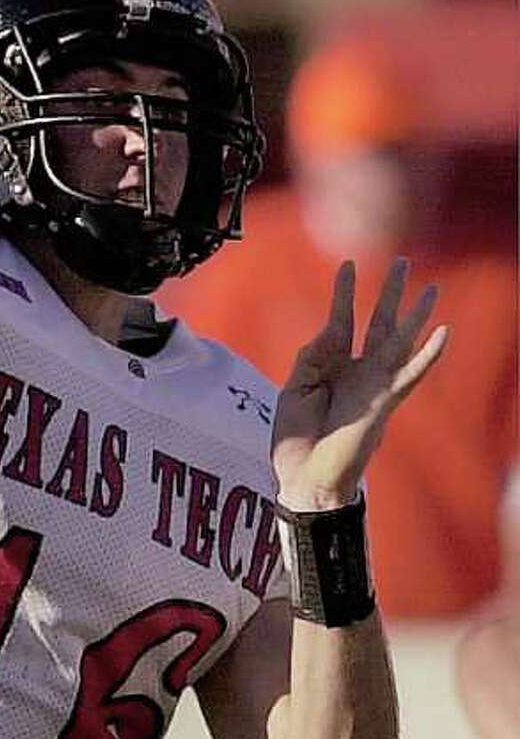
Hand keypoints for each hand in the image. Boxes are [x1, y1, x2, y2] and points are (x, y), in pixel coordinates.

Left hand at [272, 257, 447, 510]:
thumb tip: (332, 329)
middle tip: (402, 262)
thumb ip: (313, 356)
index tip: (347, 265)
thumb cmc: (297, 438)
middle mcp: (359, 373)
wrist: (303, 476)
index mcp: (335, 368)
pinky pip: (410, 375)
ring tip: (431, 288)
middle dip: (390, 293)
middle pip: (380, 324)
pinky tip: (443, 333)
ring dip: (415, 315)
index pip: (343, 321)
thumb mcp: (296, 388)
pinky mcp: (384, 402)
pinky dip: (427, 356)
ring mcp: (374, 386)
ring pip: (400, 343)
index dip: (344, 294)